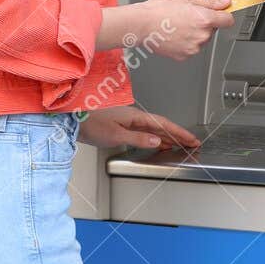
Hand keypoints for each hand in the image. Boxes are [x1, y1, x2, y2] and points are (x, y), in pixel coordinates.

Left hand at [79, 106, 200, 151]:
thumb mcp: (116, 135)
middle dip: (177, 135)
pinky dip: (154, 138)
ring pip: (153, 129)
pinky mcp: (121, 125)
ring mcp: (127, 121)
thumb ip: (138, 139)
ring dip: (167, 137)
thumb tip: (157, 141)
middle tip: (192, 144)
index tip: (192, 139)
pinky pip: (144, 131)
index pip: (163, 124)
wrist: (72, 120)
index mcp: (135, 117)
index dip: (179, 132)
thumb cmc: (91, 124)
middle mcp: (133, 117)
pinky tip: (157, 143)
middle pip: (161, 126)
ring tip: (179, 146)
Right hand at [103, 0, 240, 60]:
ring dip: (195, 34)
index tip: (220, 13)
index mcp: (205, 19)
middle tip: (188, 17)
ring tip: (178, 26)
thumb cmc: (159, 10)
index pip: (228, 20)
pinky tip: (174, 35)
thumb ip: (209, 2)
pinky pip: (191, 48)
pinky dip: (185, 43)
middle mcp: (202, 35)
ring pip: (202, 39)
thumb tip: (224, 2)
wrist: (141, 25)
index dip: (224, 15)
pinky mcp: (185, 55)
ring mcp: (194, 47)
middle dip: (204, 23)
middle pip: (213, 30)